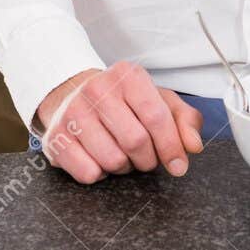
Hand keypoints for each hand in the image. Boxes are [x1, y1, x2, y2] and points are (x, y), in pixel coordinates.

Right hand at [38, 61, 203, 184]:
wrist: (73, 94)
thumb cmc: (123, 101)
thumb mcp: (159, 101)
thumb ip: (184, 120)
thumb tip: (193, 146)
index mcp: (128, 76)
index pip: (156, 116)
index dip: (171, 146)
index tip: (178, 165)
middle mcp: (98, 89)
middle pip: (136, 142)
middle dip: (147, 159)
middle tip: (145, 157)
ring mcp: (74, 112)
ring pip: (113, 160)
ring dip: (124, 167)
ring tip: (121, 154)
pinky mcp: (56, 137)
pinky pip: (88, 173)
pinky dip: (100, 174)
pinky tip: (99, 157)